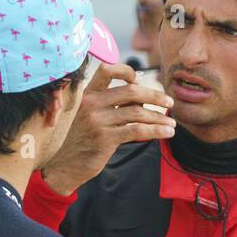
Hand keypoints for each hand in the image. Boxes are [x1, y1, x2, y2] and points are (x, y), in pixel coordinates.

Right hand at [39, 61, 174, 195]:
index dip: (127, 71)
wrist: (64, 166)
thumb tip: (143, 95)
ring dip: (159, 117)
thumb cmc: (82, 140)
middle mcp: (91, 104)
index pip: (107, 70)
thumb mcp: (90, 117)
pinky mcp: (105, 138)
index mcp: (87, 94)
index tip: (140, 81)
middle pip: (130, 91)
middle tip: (169, 102)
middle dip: (155, 95)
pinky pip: (137, 130)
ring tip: (172, 123)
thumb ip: (111, 104)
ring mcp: (98, 121)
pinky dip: (156, 131)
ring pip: (137, 112)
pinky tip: (167, 133)